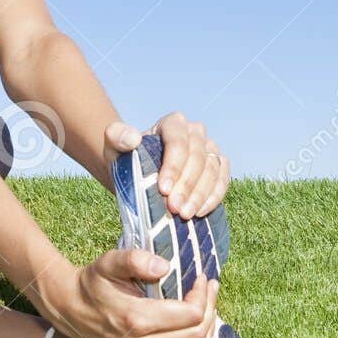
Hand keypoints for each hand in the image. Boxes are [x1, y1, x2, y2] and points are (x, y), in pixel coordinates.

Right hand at [43, 247, 217, 337]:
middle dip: (209, 311)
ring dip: (208, 337)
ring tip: (207, 314)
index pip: (190, 314)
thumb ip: (134, 259)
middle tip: (208, 292)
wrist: (68, 309)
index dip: (203, 296)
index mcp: (135, 318)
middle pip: (196, 336)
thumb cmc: (93, 284)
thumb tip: (165, 266)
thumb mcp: (108, 262)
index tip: (201, 279)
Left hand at [104, 112, 230, 218]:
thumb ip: (116, 136)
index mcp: (173, 123)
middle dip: (187, 185)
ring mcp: (209, 148)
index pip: (178, 141)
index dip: (174, 166)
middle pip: (197, 157)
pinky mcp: (218, 166)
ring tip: (184, 214)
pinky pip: (223, 179)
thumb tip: (133, 138)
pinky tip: (200, 212)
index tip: (163, 190)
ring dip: (200, 194)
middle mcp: (195, 132)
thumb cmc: (126, 159)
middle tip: (173, 208)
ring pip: (213, 169)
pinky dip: (214, 196)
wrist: (137, 174)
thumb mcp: (113, 147)